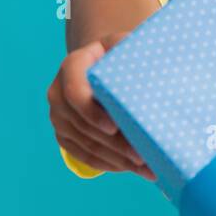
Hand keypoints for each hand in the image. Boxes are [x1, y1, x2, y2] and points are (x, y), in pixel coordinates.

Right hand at [48, 30, 155, 179]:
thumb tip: (157, 62)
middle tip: (143, 155)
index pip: (75, 91)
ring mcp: (59, 117)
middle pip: (85, 125)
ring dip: (117, 159)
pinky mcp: (65, 136)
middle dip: (116, 144)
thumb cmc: (119, 56)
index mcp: (73, 66)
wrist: (102, 67)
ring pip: (87, 144)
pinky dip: (110, 164)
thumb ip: (133, 50)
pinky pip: (85, 156)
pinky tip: (132, 169)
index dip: (92, 111)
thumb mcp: (124, 46)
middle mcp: (58, 92)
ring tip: (146, 168)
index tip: (114, 127)